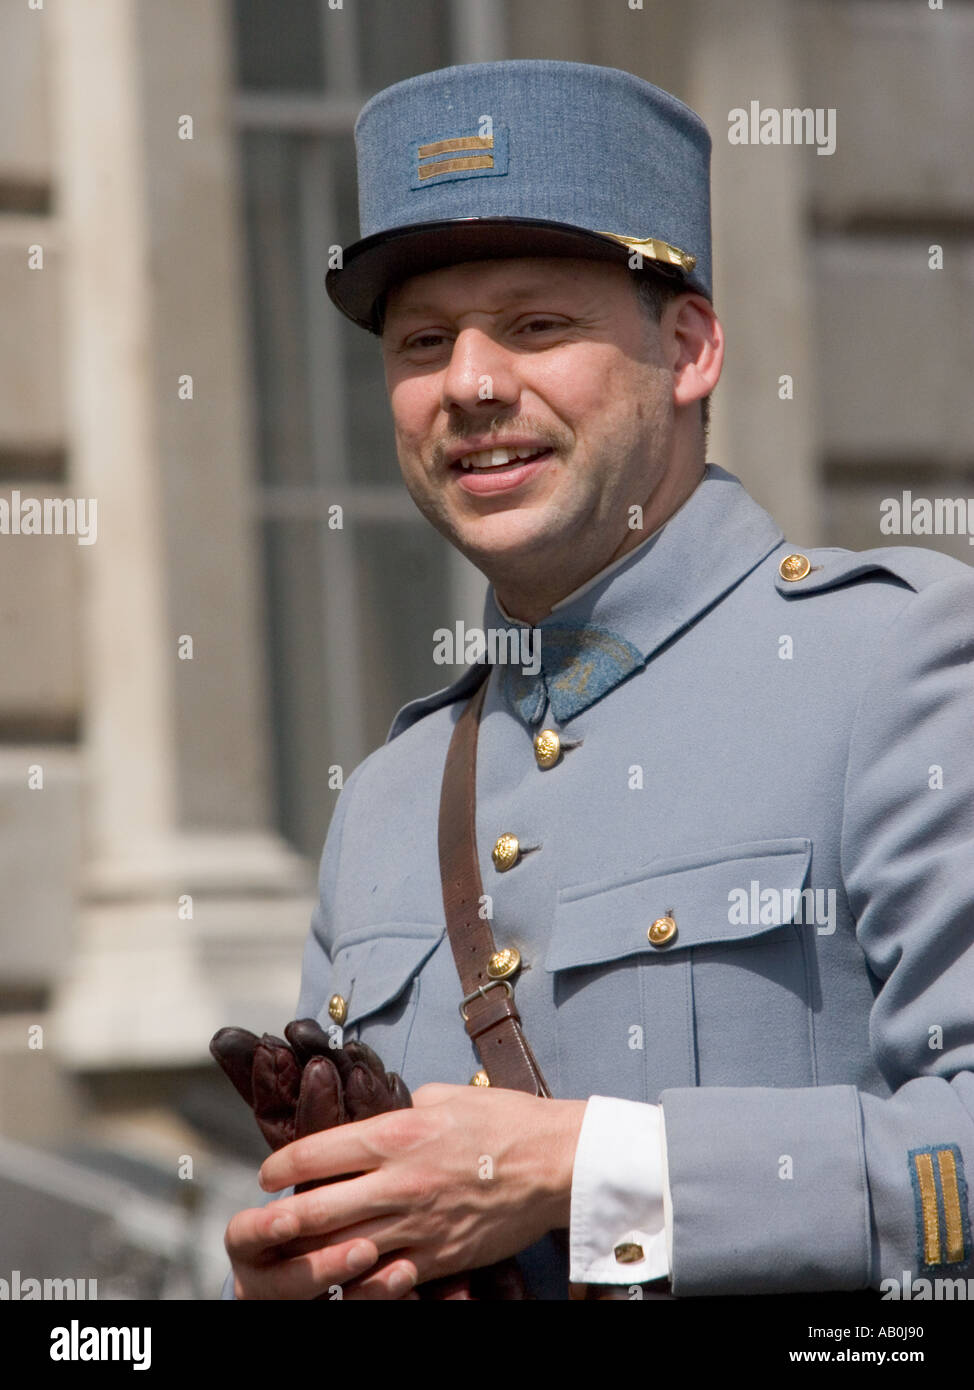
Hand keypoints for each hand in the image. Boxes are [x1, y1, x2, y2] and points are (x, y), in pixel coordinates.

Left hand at [224, 1085, 585, 1298]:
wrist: (556, 1163)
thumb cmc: (505, 1121)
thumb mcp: (444, 1095)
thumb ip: (402, 1109)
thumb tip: (378, 1119)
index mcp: (396, 1134)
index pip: (316, 1153)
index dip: (282, 1165)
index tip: (270, 1173)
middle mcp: (397, 1182)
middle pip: (314, 1208)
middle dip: (279, 1218)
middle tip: (263, 1221)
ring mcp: (415, 1225)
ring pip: (340, 1250)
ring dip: (309, 1253)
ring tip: (291, 1252)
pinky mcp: (436, 1257)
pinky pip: (381, 1279)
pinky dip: (355, 1279)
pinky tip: (342, 1276)